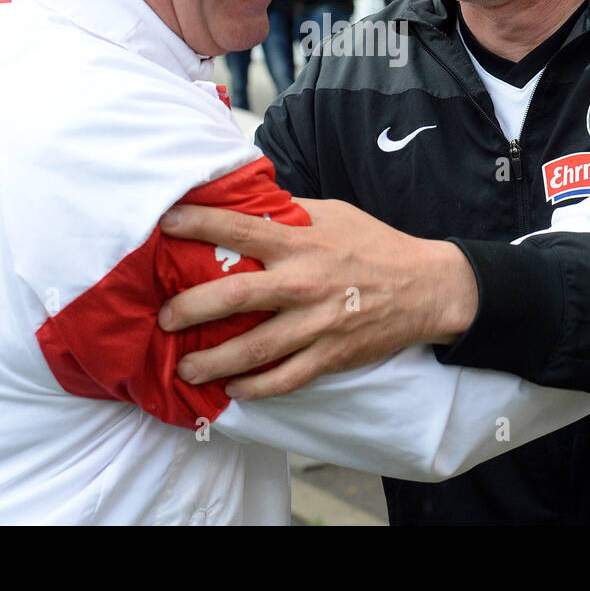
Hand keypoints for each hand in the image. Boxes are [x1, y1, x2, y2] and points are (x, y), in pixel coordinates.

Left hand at [157, 199, 476, 398]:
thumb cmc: (375, 245)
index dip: (198, 223)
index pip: (239, 228)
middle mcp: (302, 283)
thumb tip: (248, 201)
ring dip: (213, 361)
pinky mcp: (330, 356)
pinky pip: (285, 379)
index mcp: (301, 242)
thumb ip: (290, 212)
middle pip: (234, 297)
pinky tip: (234, 389)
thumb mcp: (334, 213)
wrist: (426, 287)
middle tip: (163, 318)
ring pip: (253, 349)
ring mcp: (316, 324)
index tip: (165, 223)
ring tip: (185, 368)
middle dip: (190, 309)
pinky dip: (255, 388)